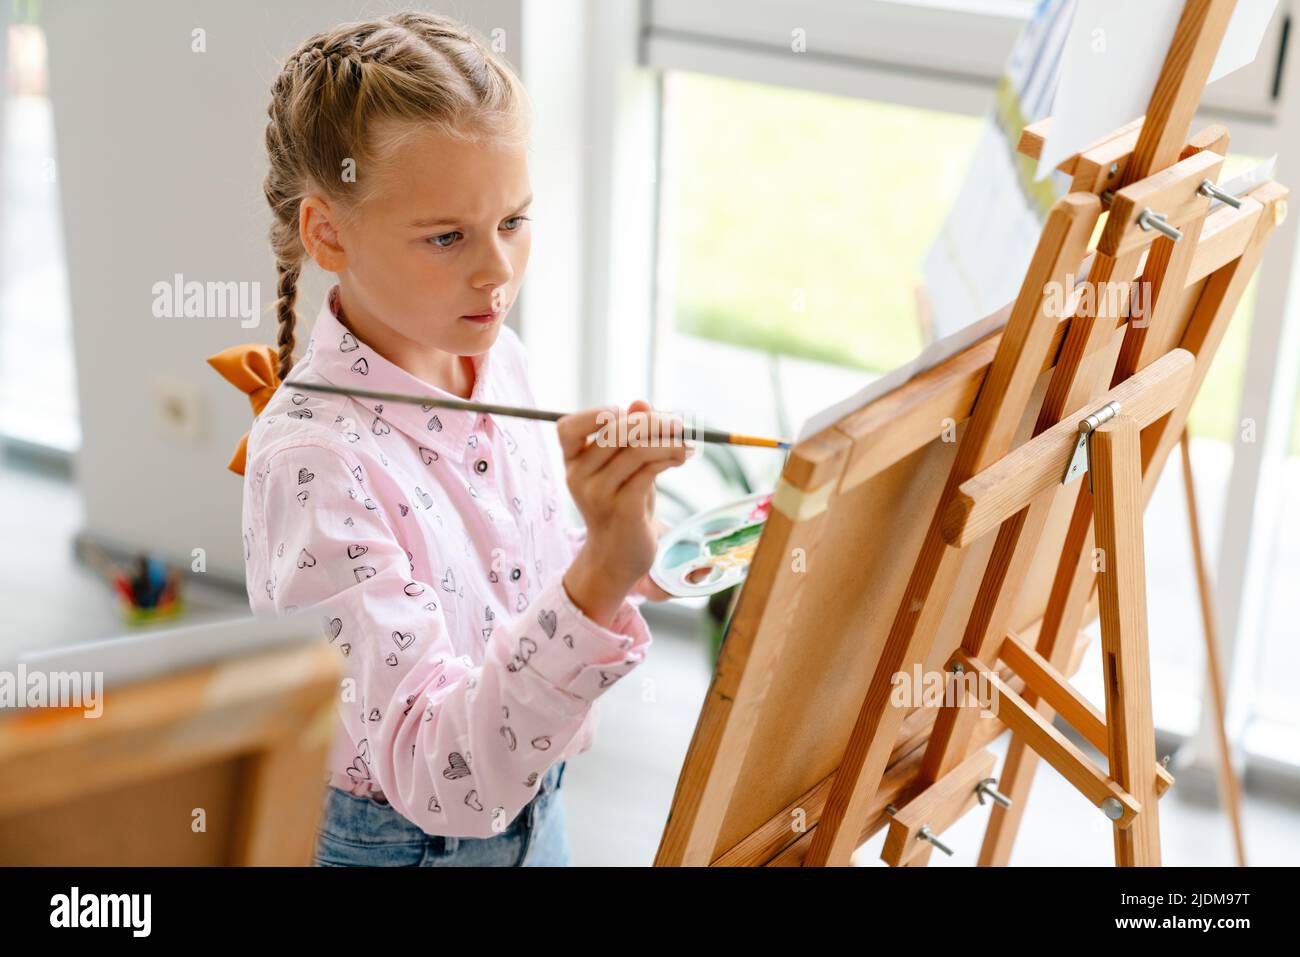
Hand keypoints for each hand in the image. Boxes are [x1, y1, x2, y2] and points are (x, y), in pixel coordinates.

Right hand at [558, 399, 692, 624]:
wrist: (619, 557)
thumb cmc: (622, 505)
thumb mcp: (624, 468)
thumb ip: (630, 435)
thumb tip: (640, 403)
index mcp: (572, 463)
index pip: (567, 427)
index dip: (595, 414)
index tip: (626, 414)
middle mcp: (578, 477)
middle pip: (613, 431)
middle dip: (653, 421)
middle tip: (679, 424)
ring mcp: (597, 495)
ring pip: (637, 449)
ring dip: (669, 440)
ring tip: (686, 444)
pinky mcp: (622, 509)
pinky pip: (649, 471)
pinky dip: (671, 457)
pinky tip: (682, 458)